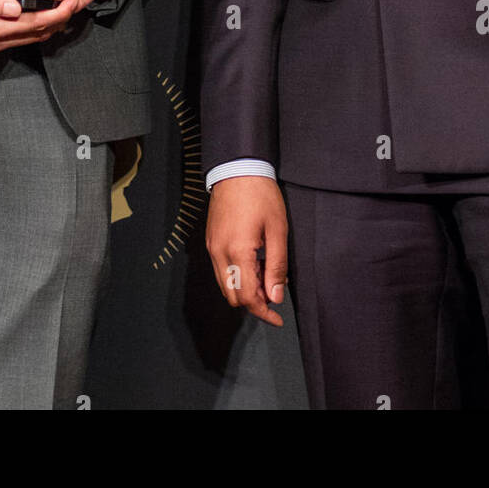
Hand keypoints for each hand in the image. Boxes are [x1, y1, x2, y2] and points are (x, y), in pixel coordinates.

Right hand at [0, 0, 79, 55]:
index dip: (56, 14)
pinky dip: (34, 26)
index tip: (71, 1)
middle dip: (57, 19)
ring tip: (64, 7)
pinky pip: (18, 35)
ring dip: (48, 24)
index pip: (32, 24)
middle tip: (74, 1)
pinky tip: (43, 12)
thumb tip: (15, 10)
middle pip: (34, 34)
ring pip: (28, 37)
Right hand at [205, 176, 288, 325]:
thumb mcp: (277, 229)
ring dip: (245, 288)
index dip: (264, 312)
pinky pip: (221, 270)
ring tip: (266, 271)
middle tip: (275, 290)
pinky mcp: (210, 240)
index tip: (278, 319)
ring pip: (225, 285)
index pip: (248, 297)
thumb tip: (276, 296)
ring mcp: (212, 247)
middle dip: (255, 301)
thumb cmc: (261, 195)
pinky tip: (254, 260)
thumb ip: (276, 265)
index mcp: (237, 251)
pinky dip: (236, 275)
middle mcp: (219, 254)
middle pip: (233, 297)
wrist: (237, 168)